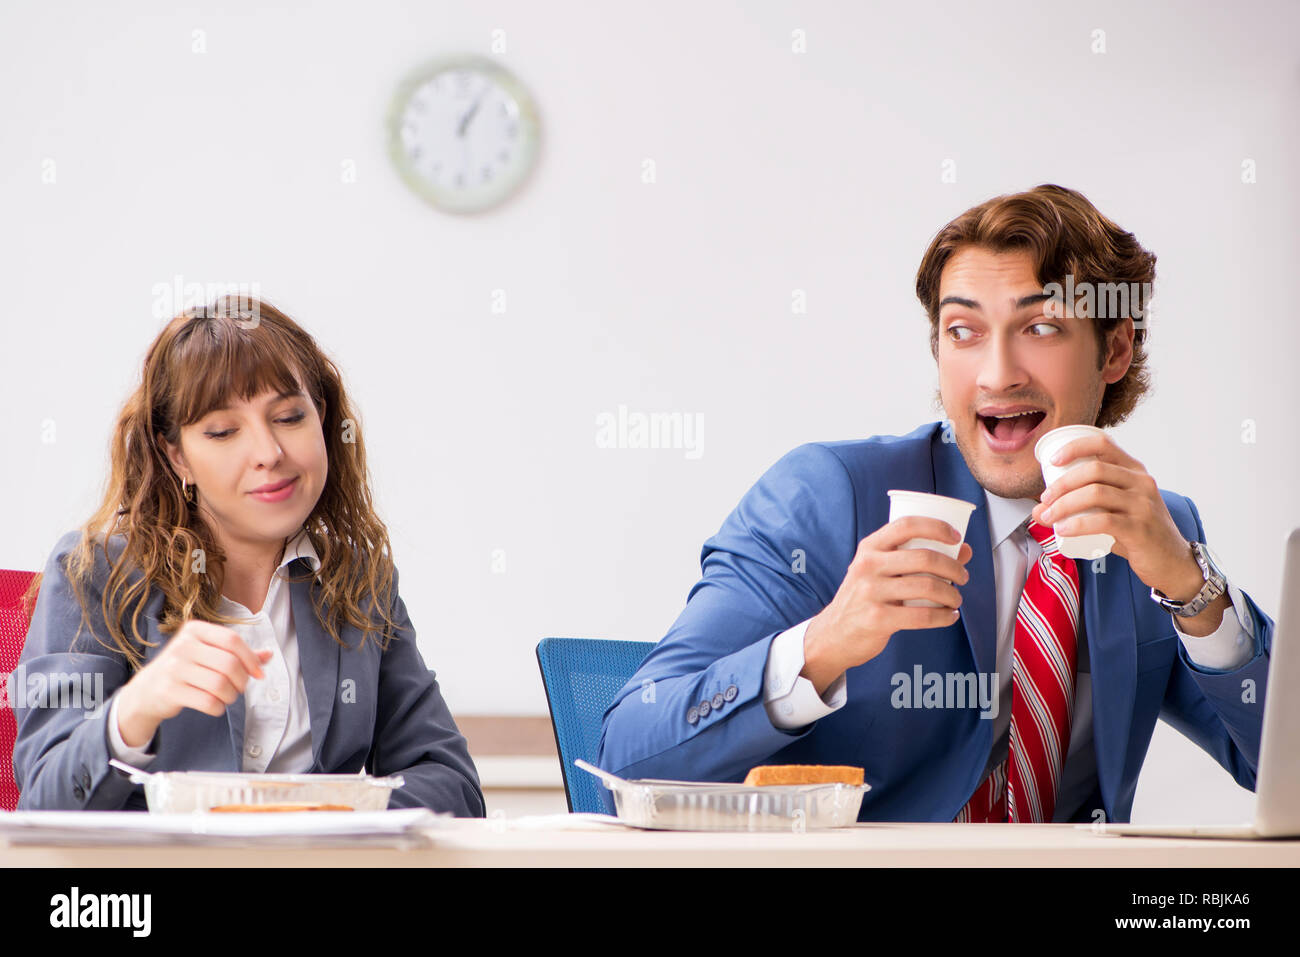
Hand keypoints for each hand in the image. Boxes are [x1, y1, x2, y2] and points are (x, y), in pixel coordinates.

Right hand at [116, 621, 272, 748]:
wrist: (148, 690)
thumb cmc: (186, 669)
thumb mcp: (209, 653)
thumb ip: (238, 653)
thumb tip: (269, 655)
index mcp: (195, 630)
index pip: (232, 640)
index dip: (251, 659)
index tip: (258, 674)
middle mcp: (182, 645)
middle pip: (229, 663)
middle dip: (242, 680)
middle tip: (239, 688)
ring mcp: (173, 668)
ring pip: (220, 684)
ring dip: (231, 696)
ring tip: (227, 696)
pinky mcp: (169, 690)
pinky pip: (208, 702)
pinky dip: (218, 707)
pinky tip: (215, 705)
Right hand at [802, 516, 972, 694]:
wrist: (835, 633)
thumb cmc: (865, 597)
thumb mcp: (881, 571)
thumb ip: (917, 557)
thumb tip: (964, 551)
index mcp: (870, 547)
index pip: (906, 525)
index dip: (936, 527)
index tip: (956, 537)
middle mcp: (868, 565)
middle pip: (924, 557)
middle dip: (953, 567)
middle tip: (963, 576)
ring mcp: (870, 592)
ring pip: (927, 587)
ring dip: (952, 594)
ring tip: (956, 599)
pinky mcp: (877, 619)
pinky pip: (922, 616)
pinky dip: (943, 617)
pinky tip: (949, 616)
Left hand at [1030, 431, 1197, 595]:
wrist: (1172, 562)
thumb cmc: (1138, 533)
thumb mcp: (1111, 513)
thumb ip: (1080, 509)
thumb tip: (1039, 510)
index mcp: (1134, 471)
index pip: (1104, 444)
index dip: (1075, 447)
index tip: (1053, 461)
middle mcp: (1142, 482)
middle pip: (1094, 470)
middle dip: (1062, 484)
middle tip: (1045, 499)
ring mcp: (1143, 505)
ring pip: (1096, 493)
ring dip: (1064, 505)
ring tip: (1049, 517)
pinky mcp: (1141, 529)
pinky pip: (1104, 521)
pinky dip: (1078, 524)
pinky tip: (1063, 530)